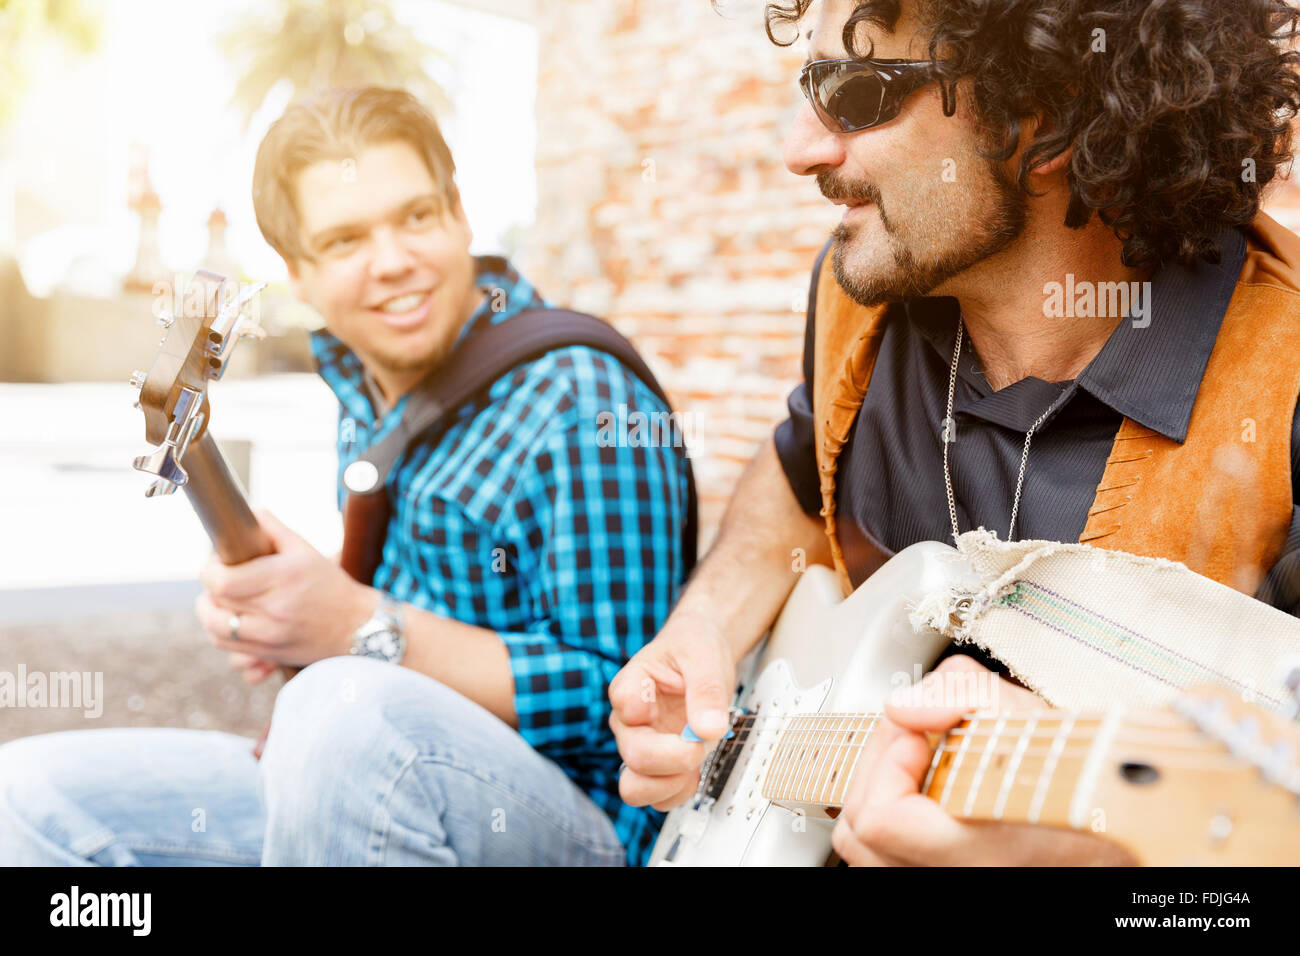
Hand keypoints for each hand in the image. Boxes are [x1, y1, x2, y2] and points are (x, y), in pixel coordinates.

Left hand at [195, 509, 378, 668]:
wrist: (358, 625)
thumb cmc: (330, 585)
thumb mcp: (307, 550)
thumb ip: (274, 529)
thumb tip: (249, 513)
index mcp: (282, 578)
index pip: (222, 582)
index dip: (210, 571)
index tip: (218, 563)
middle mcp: (275, 610)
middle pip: (215, 606)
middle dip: (209, 591)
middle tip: (220, 580)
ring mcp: (273, 637)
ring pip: (217, 633)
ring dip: (211, 616)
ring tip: (221, 604)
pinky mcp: (272, 655)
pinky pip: (233, 655)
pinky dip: (225, 640)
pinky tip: (233, 626)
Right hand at [608, 609, 734, 809]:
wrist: (701, 659)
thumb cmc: (693, 650)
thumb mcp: (704, 657)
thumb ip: (705, 690)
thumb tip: (708, 730)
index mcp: (631, 686)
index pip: (626, 705)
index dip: (658, 713)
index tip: (685, 708)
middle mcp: (628, 722)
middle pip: (635, 756)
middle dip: (676, 757)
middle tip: (702, 742)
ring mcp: (641, 747)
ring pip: (635, 788)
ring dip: (672, 783)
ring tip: (696, 762)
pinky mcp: (658, 766)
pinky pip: (657, 798)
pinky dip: (680, 792)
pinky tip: (696, 771)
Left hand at [831, 654, 1136, 865]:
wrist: (1123, 810)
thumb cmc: (1082, 767)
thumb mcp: (1025, 711)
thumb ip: (957, 693)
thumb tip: (905, 708)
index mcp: (985, 848)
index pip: (880, 819)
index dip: (885, 761)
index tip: (917, 730)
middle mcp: (967, 877)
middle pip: (861, 836)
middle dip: (873, 771)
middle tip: (909, 738)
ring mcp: (960, 882)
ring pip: (871, 853)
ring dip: (878, 796)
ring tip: (914, 762)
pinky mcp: (956, 875)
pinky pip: (893, 857)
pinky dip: (894, 819)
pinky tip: (924, 790)